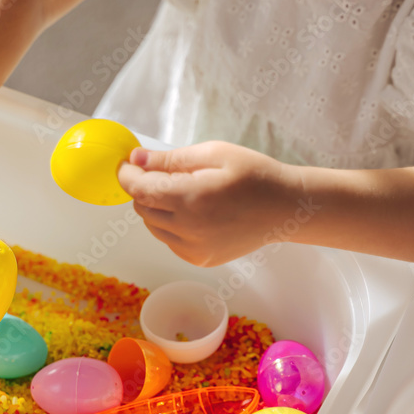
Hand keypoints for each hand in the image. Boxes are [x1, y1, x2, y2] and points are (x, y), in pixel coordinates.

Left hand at [117, 141, 300, 266]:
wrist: (286, 209)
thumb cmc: (255, 175)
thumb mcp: (213, 154)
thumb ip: (170, 160)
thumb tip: (136, 159)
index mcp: (192, 198)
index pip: (140, 189)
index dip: (127, 175)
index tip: (127, 164)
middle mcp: (189, 229)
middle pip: (142, 208)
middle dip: (144, 188)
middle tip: (160, 173)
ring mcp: (194, 249)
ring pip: (153, 226)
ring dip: (156, 207)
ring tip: (182, 192)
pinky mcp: (199, 259)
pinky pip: (168, 240)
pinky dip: (170, 224)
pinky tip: (192, 212)